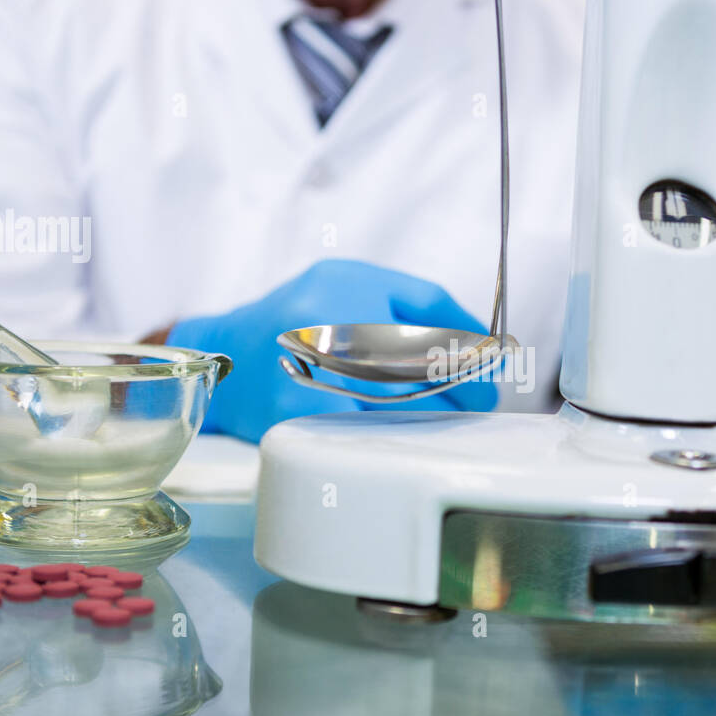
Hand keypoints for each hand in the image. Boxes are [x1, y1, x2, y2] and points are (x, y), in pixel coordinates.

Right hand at [169, 259, 497, 442]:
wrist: (222, 354)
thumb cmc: (297, 315)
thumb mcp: (353, 281)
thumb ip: (418, 302)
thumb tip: (480, 339)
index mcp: (342, 286)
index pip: (427, 312)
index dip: (469, 343)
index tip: (493, 363)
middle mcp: (324, 325)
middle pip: (417, 360)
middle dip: (459, 382)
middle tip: (482, 396)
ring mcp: (308, 375)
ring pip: (395, 402)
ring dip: (432, 412)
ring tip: (451, 413)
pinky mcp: (296, 417)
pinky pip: (362, 431)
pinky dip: (393, 434)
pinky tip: (407, 433)